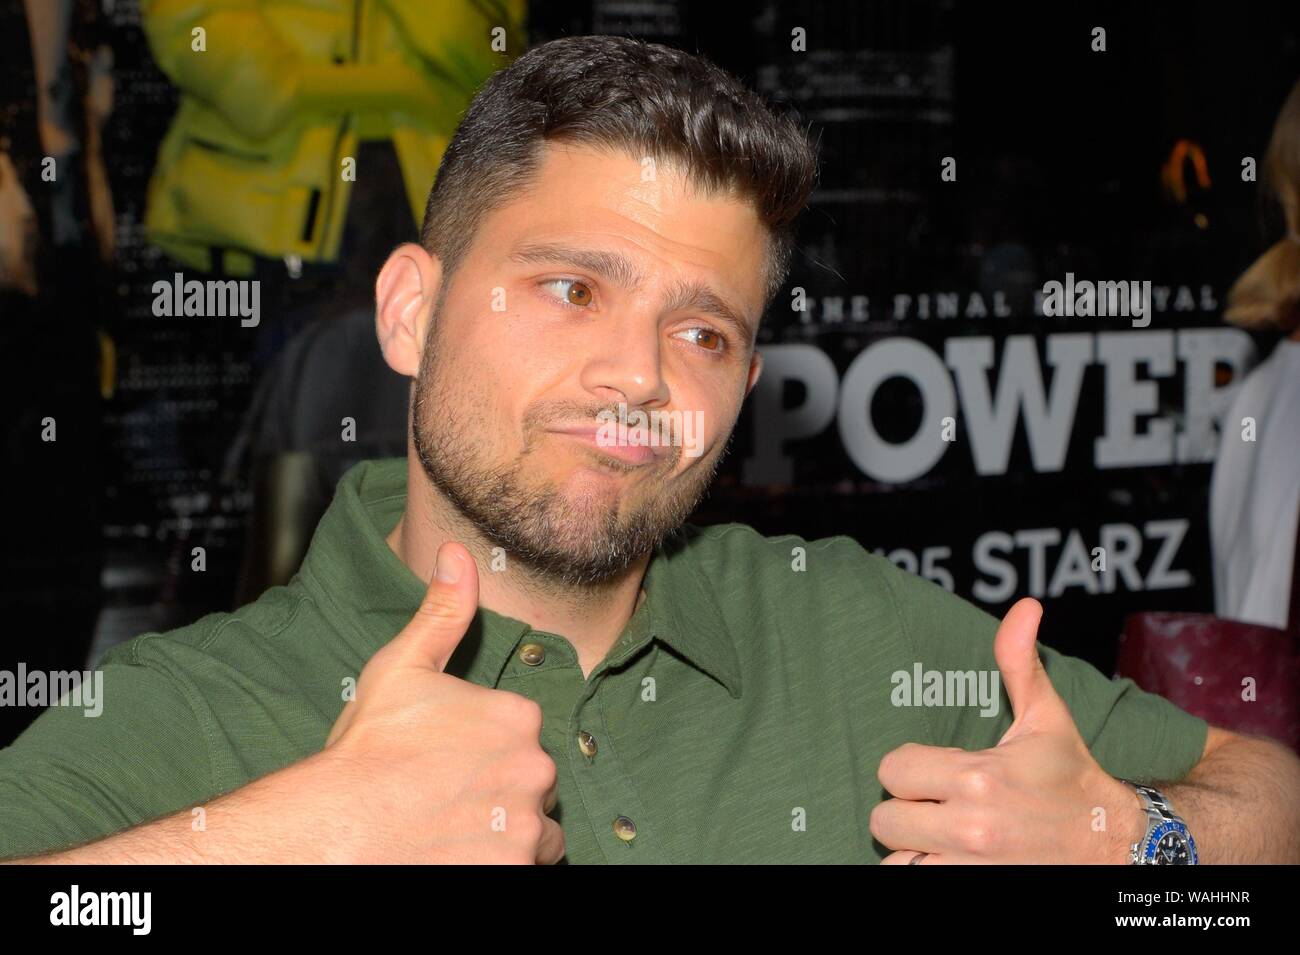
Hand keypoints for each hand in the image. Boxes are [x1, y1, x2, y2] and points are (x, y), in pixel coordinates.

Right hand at [318, 541, 563, 863]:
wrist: (334, 829)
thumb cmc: (365, 751)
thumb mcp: (402, 668)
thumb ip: (443, 612)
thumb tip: (456, 553)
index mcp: (519, 717)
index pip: (520, 738)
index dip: (481, 752)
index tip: (443, 762)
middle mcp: (536, 770)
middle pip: (530, 786)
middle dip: (497, 793)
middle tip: (442, 800)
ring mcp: (527, 827)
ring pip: (533, 831)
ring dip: (503, 832)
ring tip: (450, 829)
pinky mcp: (515, 871)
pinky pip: (526, 869)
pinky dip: (497, 862)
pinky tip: (456, 855)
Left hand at [871, 597, 1139, 863]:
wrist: (1115, 844)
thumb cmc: (1071, 776)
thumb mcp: (1046, 717)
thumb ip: (1020, 662)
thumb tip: (1025, 607)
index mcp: (978, 776)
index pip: (892, 769)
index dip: (908, 768)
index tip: (935, 771)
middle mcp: (971, 828)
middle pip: (885, 819)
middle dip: (907, 809)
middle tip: (938, 804)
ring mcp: (972, 868)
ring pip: (896, 859)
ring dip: (913, 848)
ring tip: (940, 835)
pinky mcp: (975, 892)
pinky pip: (915, 883)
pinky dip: (925, 871)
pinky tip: (949, 857)